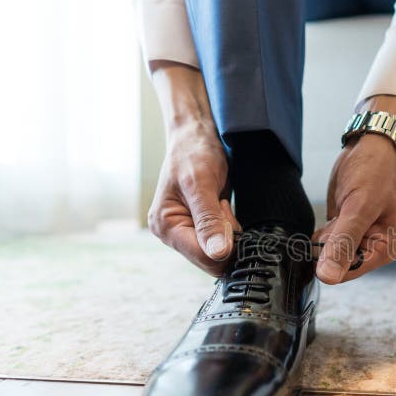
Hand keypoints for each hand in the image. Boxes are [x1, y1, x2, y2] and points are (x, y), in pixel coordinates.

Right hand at [148, 122, 239, 275]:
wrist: (195, 137)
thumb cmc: (194, 154)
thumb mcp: (202, 184)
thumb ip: (209, 220)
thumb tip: (218, 253)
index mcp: (166, 226)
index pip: (203, 257)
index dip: (225, 243)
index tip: (224, 212)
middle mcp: (172, 234)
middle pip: (212, 259)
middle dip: (226, 235)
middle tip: (221, 205)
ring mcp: (186, 233)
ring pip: (220, 252)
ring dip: (229, 229)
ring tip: (219, 202)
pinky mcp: (199, 229)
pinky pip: (222, 241)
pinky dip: (229, 226)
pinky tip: (221, 206)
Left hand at [313, 133, 395, 283]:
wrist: (369, 148)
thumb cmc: (374, 173)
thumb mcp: (359, 208)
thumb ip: (343, 243)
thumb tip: (328, 277)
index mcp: (383, 250)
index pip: (348, 273)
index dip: (330, 261)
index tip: (325, 239)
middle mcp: (369, 250)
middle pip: (335, 265)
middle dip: (325, 248)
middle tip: (333, 222)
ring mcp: (353, 241)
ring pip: (326, 256)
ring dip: (320, 241)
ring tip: (334, 218)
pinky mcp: (340, 232)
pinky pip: (322, 244)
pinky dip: (317, 235)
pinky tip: (326, 220)